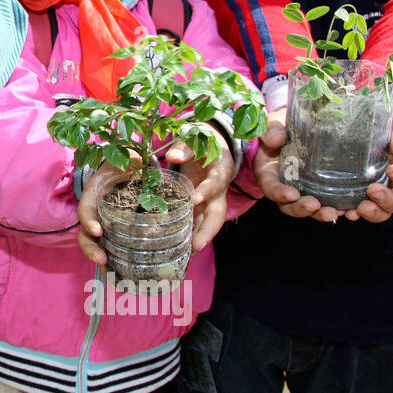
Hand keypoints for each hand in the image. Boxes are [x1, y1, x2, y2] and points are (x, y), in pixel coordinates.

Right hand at [75, 161, 139, 266]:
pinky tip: (123, 279)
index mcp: (94, 195)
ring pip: (95, 247)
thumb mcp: (124, 158)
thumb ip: (130, 158)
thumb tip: (138, 161)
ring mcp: (104, 226)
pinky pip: (111, 251)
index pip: (86, 210)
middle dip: (90, 248)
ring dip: (100, 261)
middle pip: (85, 235)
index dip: (88, 221)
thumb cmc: (124, 165)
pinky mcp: (115, 235)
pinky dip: (115, 266)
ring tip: (111, 275)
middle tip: (101, 259)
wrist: (127, 172)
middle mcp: (96, 214)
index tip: (98, 231)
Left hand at [165, 131, 233, 249]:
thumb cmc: (203, 139)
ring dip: (200, 238)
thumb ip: (185, 147)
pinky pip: (200, 222)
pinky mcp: (204, 205)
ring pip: (210, 222)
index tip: (195, 200)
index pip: (215, 183)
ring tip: (186, 255)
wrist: (214, 143)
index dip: (206, 191)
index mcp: (220, 171)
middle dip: (208, 231)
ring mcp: (212, 199)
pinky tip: (181, 248)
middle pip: (217, 213)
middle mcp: (219, 189)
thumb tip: (172, 156)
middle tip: (195, 246)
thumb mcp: (196, 137)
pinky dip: (192, 234)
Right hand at [252, 109, 344, 221]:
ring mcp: (304, 189)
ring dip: (321, 213)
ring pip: (309, 208)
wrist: (300, 127)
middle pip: (289, 205)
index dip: (279, 193)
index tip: (292, 194)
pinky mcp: (321, 189)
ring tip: (335, 213)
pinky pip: (328, 203)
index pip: (271, 187)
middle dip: (302, 208)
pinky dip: (339, 208)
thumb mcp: (273, 125)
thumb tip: (276, 138)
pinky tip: (350, 210)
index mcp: (269, 173)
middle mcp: (285, 186)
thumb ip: (271, 131)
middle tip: (316, 206)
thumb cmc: (282, 128)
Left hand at [344, 103, 392, 221]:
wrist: (372, 121)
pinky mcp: (361, 192)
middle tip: (373, 192)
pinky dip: (349, 210)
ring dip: (370, 213)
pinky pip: (357, 207)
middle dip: (388, 202)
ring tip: (355, 210)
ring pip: (382, 210)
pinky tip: (338, 210)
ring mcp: (383, 190)